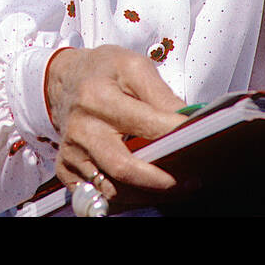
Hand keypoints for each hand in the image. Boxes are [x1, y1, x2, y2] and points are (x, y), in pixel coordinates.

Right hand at [45, 45, 186, 200]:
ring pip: (112, 189)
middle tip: (189, 181)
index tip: (199, 140)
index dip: (175, 135)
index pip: (145, 124)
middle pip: (124, 168)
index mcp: (98, 97)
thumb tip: (187, 120)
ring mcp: (72, 152)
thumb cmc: (103, 71)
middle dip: (160, 181)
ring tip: (173, 187)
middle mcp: (82, 128)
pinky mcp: (67, 168)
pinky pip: (98, 195)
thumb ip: (161, 94)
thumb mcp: (134, 67)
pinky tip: (144, 189)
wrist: (65, 79)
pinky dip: (124, 197)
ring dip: (146, 194)